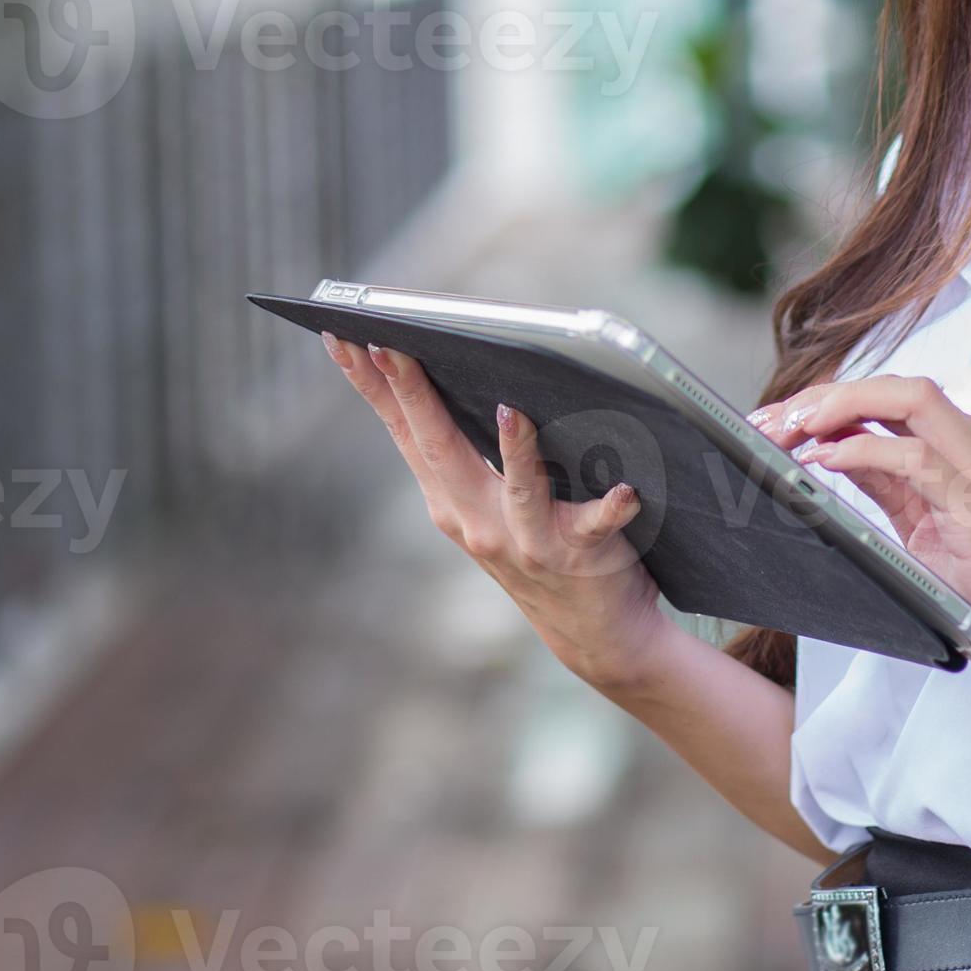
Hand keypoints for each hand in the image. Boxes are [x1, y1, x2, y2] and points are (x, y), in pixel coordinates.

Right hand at [322, 332, 674, 691]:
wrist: (593, 634)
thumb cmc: (543, 546)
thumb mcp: (488, 502)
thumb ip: (470, 450)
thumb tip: (461, 368)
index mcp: (451, 499)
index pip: (403, 430)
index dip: (371, 384)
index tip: (344, 335)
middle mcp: (476, 520)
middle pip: (441, 448)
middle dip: (413, 393)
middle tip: (389, 343)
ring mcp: (525, 540)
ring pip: (517, 489)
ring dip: (514, 451)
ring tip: (508, 411)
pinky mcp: (578, 555)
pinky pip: (597, 526)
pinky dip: (611, 507)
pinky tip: (626, 490)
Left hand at [761, 375, 970, 718]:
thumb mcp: (924, 525)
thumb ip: (886, 482)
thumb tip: (828, 450)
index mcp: (970, 445)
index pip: (894, 396)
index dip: (834, 397)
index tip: (781, 417)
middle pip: (898, 386)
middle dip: (829, 393)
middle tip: (773, 419)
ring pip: (911, 400)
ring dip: (840, 408)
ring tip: (790, 429)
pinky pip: (917, 458)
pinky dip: (864, 451)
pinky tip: (825, 459)